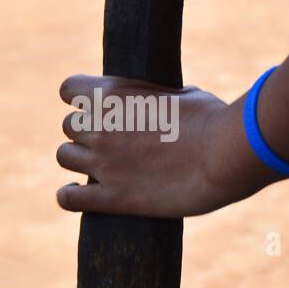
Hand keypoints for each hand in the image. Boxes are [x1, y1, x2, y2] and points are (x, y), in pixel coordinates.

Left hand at [56, 74, 274, 217]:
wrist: (224, 156)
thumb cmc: (214, 120)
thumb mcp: (185, 95)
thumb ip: (161, 98)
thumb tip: (166, 103)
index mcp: (114, 95)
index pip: (69, 89)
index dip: (80, 99)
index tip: (94, 107)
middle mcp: (101, 127)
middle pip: (68, 126)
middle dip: (85, 132)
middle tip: (108, 142)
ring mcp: (104, 163)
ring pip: (64, 157)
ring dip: (78, 160)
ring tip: (98, 166)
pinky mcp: (113, 197)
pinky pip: (68, 198)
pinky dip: (69, 196)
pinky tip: (77, 195)